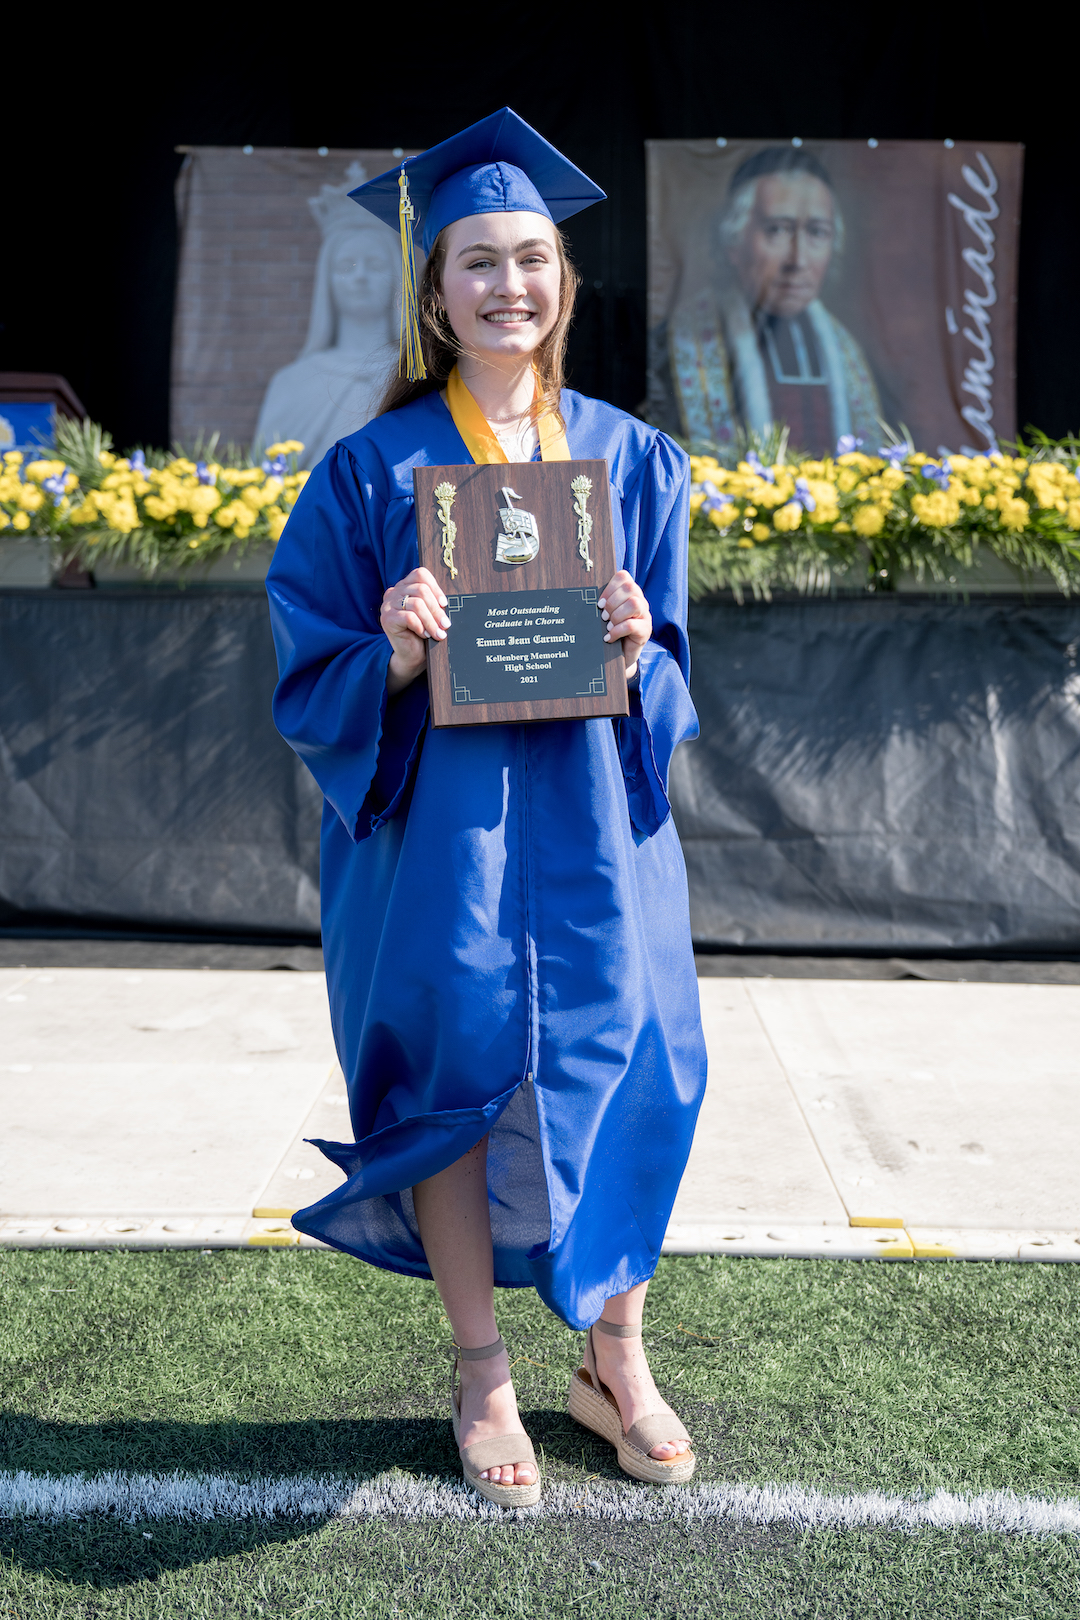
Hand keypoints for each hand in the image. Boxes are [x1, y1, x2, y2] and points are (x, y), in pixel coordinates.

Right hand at [381, 567, 450, 694]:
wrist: (411, 655)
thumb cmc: (422, 633)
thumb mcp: (430, 613)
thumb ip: (433, 601)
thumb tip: (446, 602)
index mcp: (404, 586)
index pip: (420, 574)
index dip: (436, 588)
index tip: (444, 604)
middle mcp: (393, 592)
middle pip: (421, 590)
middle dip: (436, 609)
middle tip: (445, 625)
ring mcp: (388, 605)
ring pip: (417, 604)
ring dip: (431, 621)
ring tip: (437, 633)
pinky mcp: (387, 619)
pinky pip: (409, 618)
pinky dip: (420, 626)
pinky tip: (424, 634)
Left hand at [598, 570, 650, 680]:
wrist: (619, 655)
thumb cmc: (610, 631)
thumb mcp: (606, 614)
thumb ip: (602, 603)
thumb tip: (585, 597)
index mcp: (630, 593)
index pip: (623, 577)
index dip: (609, 588)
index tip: (600, 603)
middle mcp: (640, 601)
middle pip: (630, 588)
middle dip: (612, 602)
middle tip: (603, 616)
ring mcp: (645, 615)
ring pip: (634, 604)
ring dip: (616, 615)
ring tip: (608, 626)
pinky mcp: (646, 630)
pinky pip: (631, 625)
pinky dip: (616, 631)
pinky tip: (609, 638)